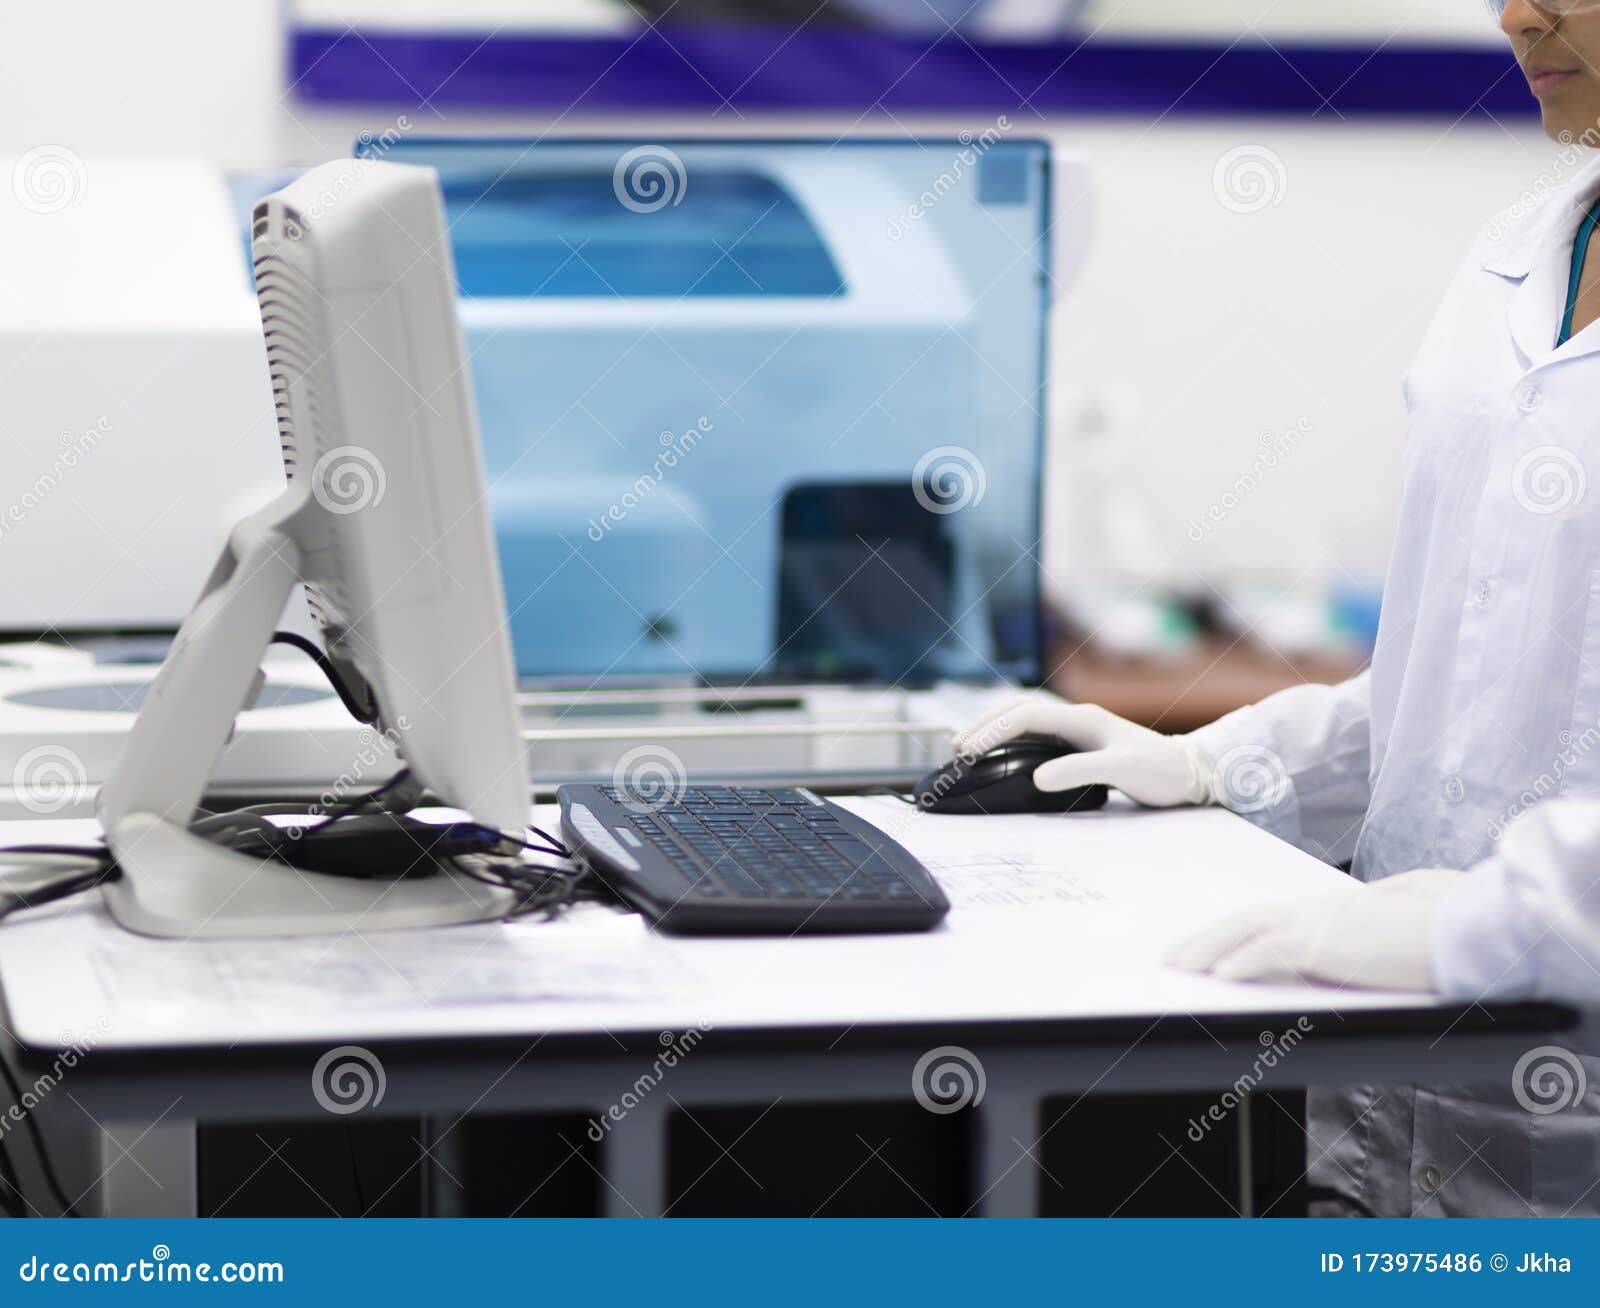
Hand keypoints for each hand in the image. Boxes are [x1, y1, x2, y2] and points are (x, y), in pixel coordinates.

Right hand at [952, 693, 1213, 806]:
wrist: (1191, 771)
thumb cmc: (1161, 769)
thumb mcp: (1121, 769)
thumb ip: (1078, 771)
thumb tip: (1037, 777)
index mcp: (1082, 718)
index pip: (1025, 716)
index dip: (993, 730)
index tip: (968, 749)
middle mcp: (1076, 717)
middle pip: (1018, 710)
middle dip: (985, 724)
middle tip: (956, 746)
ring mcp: (1078, 728)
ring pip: (1025, 719)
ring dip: (995, 728)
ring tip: (969, 746)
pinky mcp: (1081, 742)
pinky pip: (1036, 734)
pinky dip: (1012, 739)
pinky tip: (1002, 752)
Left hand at [1163, 867, 1462, 990]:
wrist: (1469, 923)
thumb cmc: (1442, 924)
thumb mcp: (1393, 923)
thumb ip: (1366, 926)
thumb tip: (1355, 933)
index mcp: (1330, 910)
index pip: (1266, 918)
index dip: (1230, 930)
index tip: (1204, 944)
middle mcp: (1318, 912)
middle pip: (1245, 921)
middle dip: (1204, 939)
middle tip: (1171, 956)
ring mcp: (1322, 925)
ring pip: (1247, 933)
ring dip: (1207, 950)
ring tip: (1179, 965)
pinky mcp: (1330, 945)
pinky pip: (1272, 952)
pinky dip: (1241, 962)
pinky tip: (1218, 975)